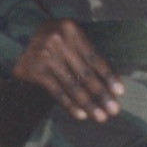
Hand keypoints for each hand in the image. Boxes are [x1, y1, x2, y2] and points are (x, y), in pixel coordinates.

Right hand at [11, 18, 125, 123]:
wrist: (25, 40)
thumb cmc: (59, 41)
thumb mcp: (73, 38)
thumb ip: (88, 55)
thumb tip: (112, 86)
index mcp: (71, 29)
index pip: (94, 58)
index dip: (108, 76)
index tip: (120, 93)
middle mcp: (56, 41)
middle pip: (84, 73)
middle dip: (101, 94)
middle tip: (114, 111)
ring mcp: (43, 55)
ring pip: (71, 85)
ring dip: (88, 104)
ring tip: (101, 117)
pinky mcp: (33, 70)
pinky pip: (57, 91)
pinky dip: (70, 104)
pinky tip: (81, 115)